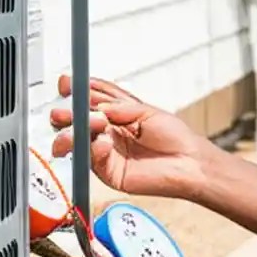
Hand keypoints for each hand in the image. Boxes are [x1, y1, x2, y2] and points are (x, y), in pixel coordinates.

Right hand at [49, 74, 221, 200]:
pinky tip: (104, 143)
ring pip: (76, 143)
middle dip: (67, 114)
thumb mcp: (146, 111)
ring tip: (90, 125)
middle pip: (75, 122)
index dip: (76, 93)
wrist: (190, 162)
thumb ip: (119, 106)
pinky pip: (92, 160)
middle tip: (66, 111)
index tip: (66, 85)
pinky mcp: (108, 172)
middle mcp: (106, 133)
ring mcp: (104, 153)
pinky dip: (94, 149)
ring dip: (76, 132)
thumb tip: (95, 103)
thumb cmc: (175, 137)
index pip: (88, 101)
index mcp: (115, 116)